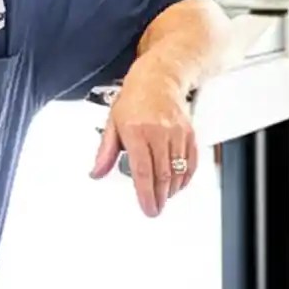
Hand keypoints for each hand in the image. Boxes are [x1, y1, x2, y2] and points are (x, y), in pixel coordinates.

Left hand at [89, 62, 196, 217]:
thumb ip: (106, 152)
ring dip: (171, 190)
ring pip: (177, 171)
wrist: (157, 79)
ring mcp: (176, 133)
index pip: (142, 171)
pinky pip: (191, 162)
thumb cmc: (133, 100)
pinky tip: (178, 185)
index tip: (147, 208)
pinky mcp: (189, 133)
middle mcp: (158, 132)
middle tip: (155, 209)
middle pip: (162, 175)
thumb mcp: (112, 123)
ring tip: (164, 198)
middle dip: (159, 197)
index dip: (145, 194)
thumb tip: (97, 172)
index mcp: (135, 131)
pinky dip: (186, 178)